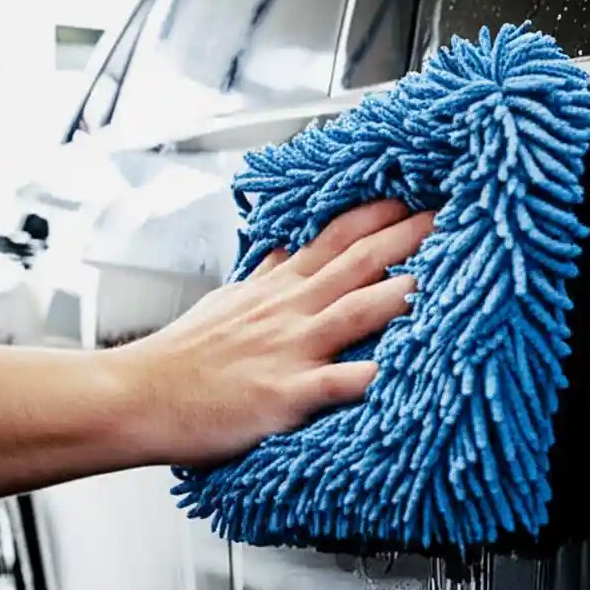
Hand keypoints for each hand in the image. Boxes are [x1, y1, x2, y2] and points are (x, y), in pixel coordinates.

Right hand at [108, 200, 433, 466]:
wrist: (136, 396)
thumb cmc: (183, 356)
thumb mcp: (227, 301)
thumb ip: (265, 276)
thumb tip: (286, 250)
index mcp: (280, 287)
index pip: (338, 236)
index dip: (381, 213)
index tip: (419, 193)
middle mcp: (291, 310)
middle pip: (360, 262)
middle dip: (409, 237)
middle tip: (453, 216)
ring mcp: (289, 349)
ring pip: (355, 311)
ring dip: (400, 294)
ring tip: (445, 280)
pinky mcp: (283, 393)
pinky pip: (333, 384)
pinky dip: (365, 377)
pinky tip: (399, 373)